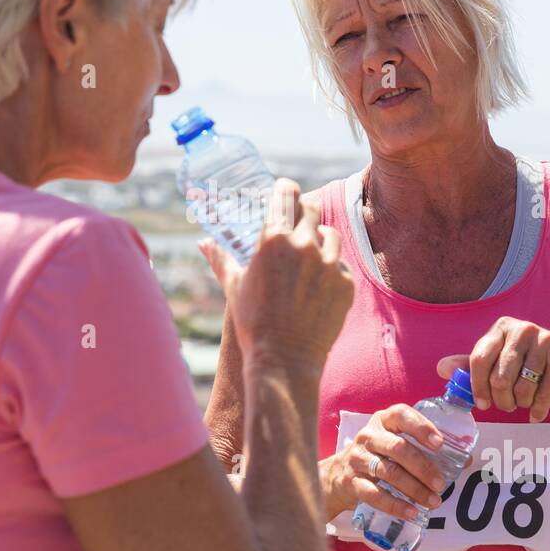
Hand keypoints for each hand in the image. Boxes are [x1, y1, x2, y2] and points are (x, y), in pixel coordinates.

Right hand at [200, 178, 353, 372]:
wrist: (283, 361)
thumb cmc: (252, 322)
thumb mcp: (234, 285)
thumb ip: (221, 258)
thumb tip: (203, 243)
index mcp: (274, 239)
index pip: (287, 193)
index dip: (285, 190)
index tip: (284, 192)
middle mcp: (304, 245)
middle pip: (311, 208)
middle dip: (302, 213)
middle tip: (295, 224)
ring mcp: (329, 264)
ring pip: (329, 234)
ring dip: (319, 240)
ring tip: (306, 257)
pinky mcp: (346, 283)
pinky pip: (340, 264)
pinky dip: (330, 269)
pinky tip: (315, 286)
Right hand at [321, 404, 450, 520]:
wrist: (339, 474)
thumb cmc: (379, 455)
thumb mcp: (396, 442)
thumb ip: (427, 448)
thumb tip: (466, 460)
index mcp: (383, 420)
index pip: (401, 415)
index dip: (421, 428)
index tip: (440, 444)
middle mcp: (368, 436)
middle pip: (397, 448)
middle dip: (423, 467)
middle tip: (441, 484)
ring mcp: (358, 459)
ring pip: (388, 473)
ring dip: (414, 489)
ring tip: (433, 502)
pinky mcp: (352, 482)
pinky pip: (374, 495)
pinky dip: (395, 505)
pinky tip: (412, 513)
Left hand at [437, 316, 549, 421]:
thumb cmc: (530, 365)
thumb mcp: (500, 360)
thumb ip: (471, 365)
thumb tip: (441, 368)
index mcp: (502, 328)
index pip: (479, 359)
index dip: (477, 387)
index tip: (482, 403)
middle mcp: (523, 329)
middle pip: (499, 378)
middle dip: (501, 400)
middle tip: (506, 405)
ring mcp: (546, 342)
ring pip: (522, 389)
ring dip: (520, 404)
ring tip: (523, 402)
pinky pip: (543, 395)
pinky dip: (537, 410)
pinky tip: (536, 413)